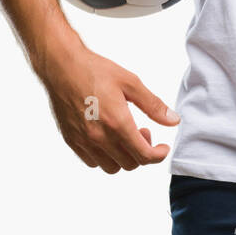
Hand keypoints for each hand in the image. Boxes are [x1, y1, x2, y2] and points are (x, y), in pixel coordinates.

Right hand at [37, 42, 179, 172]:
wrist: (62, 67)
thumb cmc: (96, 71)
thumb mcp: (131, 83)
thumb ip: (153, 105)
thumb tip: (174, 121)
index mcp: (117, 123)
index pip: (144, 156)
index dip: (159, 155)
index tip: (163, 147)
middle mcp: (99, 137)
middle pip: (130, 164)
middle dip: (142, 152)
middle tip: (142, 132)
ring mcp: (83, 141)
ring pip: (111, 167)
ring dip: (124, 157)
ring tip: (124, 135)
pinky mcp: (71, 141)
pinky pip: (92, 162)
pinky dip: (105, 156)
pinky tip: (107, 137)